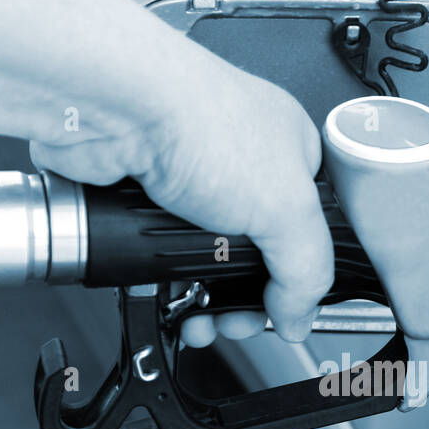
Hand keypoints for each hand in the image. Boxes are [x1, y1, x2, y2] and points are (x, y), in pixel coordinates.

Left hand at [31, 35, 332, 345]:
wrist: (118, 108)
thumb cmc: (199, 119)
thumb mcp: (287, 208)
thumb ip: (306, 271)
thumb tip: (300, 317)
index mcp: (293, 153)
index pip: (310, 231)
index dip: (297, 277)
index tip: (282, 310)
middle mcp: (243, 163)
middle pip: (255, 254)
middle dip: (243, 299)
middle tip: (234, 321)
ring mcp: (192, 179)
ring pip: (204, 260)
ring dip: (202, 299)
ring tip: (198, 318)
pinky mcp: (146, 196)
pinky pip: (160, 254)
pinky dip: (162, 281)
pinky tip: (165, 294)